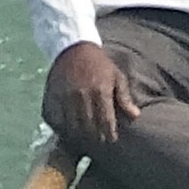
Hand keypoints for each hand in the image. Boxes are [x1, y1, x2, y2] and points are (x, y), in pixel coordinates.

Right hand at [44, 42, 129, 157]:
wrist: (72, 46)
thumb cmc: (99, 63)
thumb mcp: (116, 76)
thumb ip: (125, 97)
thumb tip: (135, 116)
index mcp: (100, 91)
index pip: (106, 123)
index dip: (109, 135)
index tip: (111, 139)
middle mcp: (82, 96)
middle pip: (89, 129)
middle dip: (96, 138)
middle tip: (99, 142)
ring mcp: (66, 97)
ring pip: (73, 127)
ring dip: (80, 137)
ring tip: (86, 140)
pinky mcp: (53, 97)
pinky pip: (57, 120)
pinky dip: (63, 129)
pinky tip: (70, 131)